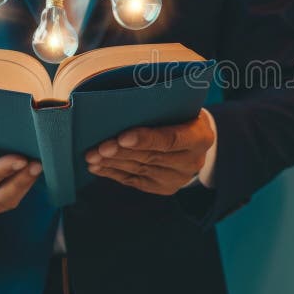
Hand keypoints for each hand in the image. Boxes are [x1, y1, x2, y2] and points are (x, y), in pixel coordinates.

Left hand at [85, 109, 214, 195]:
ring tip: (92, 156)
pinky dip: (113, 173)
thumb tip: (123, 104)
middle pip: (152, 156)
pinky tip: (97, 166)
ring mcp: (178, 178)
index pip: (172, 139)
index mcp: (200, 137)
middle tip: (100, 147)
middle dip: (122, 152)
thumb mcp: (179, 106)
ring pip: (140, 169)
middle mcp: (192, 161)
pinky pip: (134, 181)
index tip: (123, 137)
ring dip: (113, 163)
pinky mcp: (163, 188)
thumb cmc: (180, 116)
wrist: (194, 140)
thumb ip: (159, 107)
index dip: (146, 139)